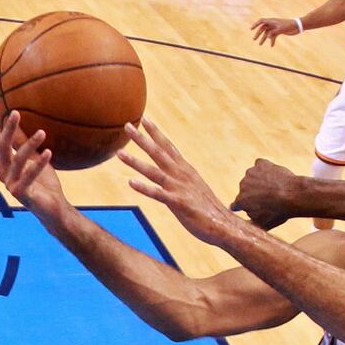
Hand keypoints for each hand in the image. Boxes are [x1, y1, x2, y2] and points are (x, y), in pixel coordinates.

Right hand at [0, 108, 66, 217]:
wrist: (53, 209)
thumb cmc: (44, 183)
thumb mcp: (34, 159)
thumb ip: (24, 144)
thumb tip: (15, 122)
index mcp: (5, 164)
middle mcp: (4, 173)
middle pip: (3, 147)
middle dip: (8, 130)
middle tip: (15, 113)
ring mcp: (11, 184)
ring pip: (17, 160)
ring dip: (30, 145)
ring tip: (42, 132)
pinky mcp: (21, 194)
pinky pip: (29, 176)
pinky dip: (38, 164)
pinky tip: (48, 152)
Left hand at [119, 118, 238, 248]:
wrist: (224, 225)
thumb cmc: (209, 210)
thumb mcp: (195, 189)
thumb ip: (182, 180)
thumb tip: (176, 176)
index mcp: (186, 170)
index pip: (169, 147)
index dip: (156, 133)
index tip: (145, 120)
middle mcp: (181, 175)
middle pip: (158, 153)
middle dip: (142, 139)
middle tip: (127, 125)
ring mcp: (179, 188)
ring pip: (153, 171)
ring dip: (135, 162)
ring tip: (119, 153)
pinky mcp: (178, 203)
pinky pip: (158, 194)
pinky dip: (144, 188)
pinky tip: (131, 182)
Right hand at [230, 158, 298, 230]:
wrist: (293, 195)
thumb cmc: (279, 212)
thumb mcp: (263, 225)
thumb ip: (249, 224)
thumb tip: (240, 225)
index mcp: (241, 201)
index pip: (237, 204)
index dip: (245, 206)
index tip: (253, 206)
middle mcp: (242, 185)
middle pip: (246, 190)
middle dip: (254, 193)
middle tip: (269, 199)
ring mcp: (251, 173)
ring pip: (253, 178)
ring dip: (259, 181)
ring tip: (274, 188)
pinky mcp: (261, 164)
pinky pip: (260, 165)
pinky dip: (265, 169)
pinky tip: (274, 176)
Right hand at [250, 17, 299, 46]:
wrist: (297, 26)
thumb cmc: (289, 25)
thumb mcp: (281, 29)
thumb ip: (274, 32)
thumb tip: (267, 36)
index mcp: (272, 21)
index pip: (261, 21)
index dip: (255, 24)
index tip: (251, 29)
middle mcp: (273, 24)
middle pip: (263, 28)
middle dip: (258, 34)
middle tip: (254, 39)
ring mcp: (275, 28)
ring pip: (267, 33)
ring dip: (264, 38)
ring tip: (260, 44)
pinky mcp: (279, 31)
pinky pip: (273, 36)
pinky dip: (272, 40)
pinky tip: (271, 46)